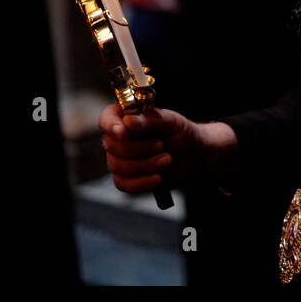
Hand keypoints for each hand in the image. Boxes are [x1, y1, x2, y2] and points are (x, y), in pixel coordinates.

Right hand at [98, 103, 234, 193]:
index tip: (124, 132)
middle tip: (162, 145)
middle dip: (140, 149)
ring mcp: (120, 158)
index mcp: (126, 117)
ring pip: (118, 166)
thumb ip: (149, 120)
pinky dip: (142, 182)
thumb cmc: (182, 133)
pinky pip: (123, 184)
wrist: (194, 156)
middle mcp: (119, 137)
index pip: (106, 119)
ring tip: (167, 159)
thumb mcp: (170, 121)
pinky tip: (158, 177)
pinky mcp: (126, 178)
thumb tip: (128, 122)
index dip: (111, 125)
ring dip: (145, 166)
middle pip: (112, 146)